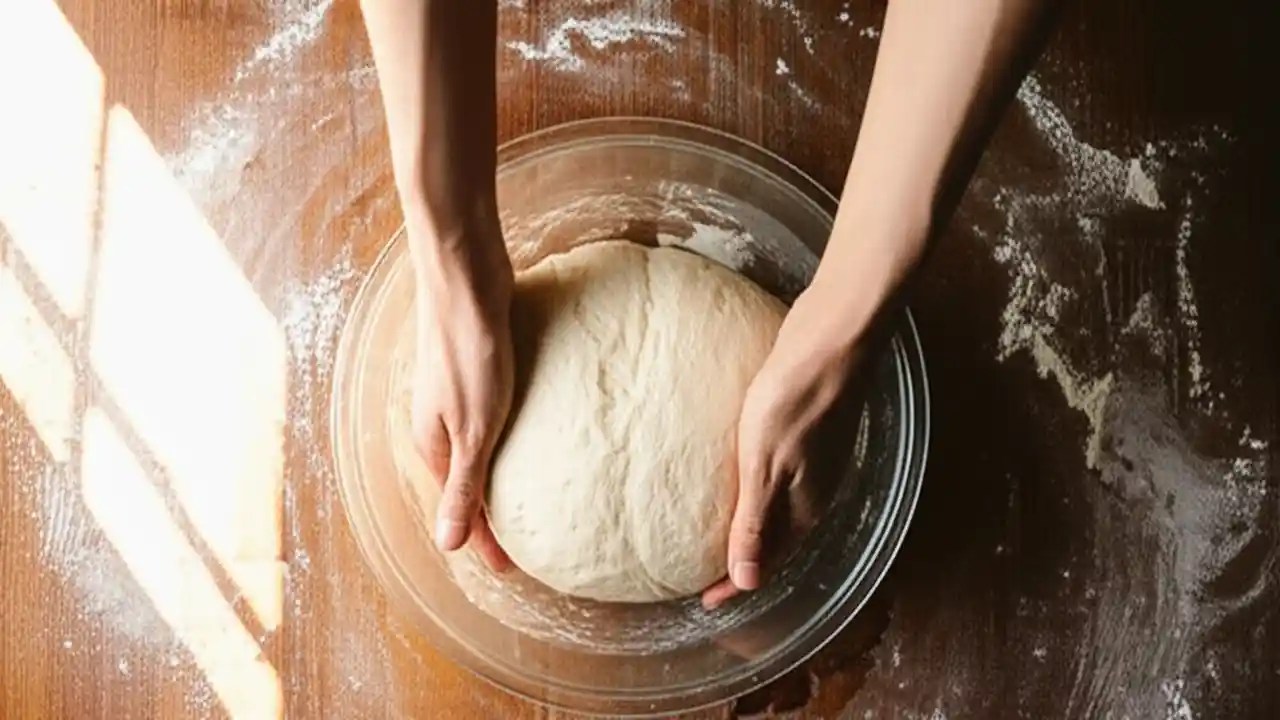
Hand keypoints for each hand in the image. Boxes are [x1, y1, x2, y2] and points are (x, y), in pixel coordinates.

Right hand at [410, 227, 514, 573]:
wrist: (465, 279)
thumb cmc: (470, 353)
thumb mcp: (472, 429)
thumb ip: (464, 486)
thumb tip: (446, 546)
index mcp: (434, 444)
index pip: (463, 507)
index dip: (488, 540)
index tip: (515, 569)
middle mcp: (438, 422)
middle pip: (467, 480)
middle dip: (491, 513)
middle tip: (526, 541)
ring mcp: (456, 394)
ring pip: (479, 447)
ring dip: (500, 474)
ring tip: (530, 495)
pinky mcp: (476, 368)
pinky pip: (494, 416)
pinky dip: (509, 438)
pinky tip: (533, 436)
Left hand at [702, 286, 865, 608]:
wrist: (834, 336)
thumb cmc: (796, 397)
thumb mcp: (766, 465)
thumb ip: (756, 522)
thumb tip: (747, 582)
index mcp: (805, 507)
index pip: (767, 561)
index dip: (734, 584)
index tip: (702, 603)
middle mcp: (815, 491)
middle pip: (775, 540)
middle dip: (742, 561)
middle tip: (702, 574)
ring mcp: (815, 460)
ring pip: (778, 507)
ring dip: (748, 525)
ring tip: (713, 532)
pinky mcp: (807, 431)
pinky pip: (778, 475)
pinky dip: (755, 490)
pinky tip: (733, 476)